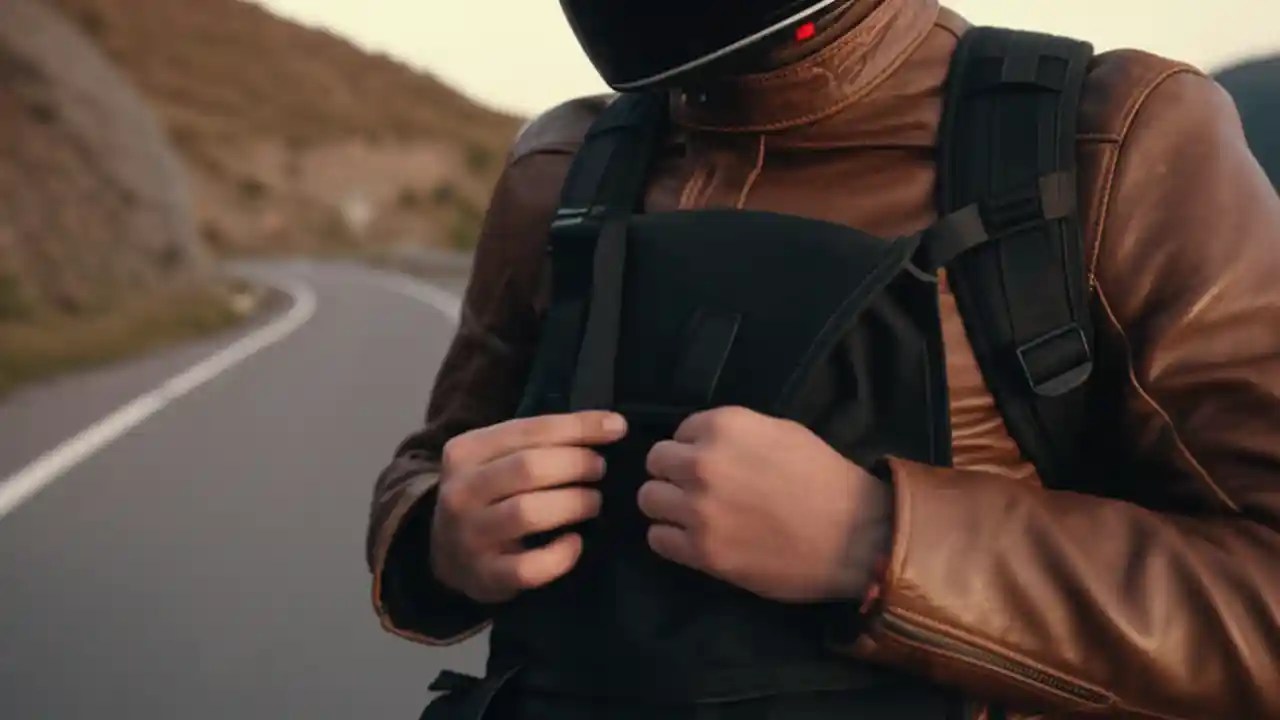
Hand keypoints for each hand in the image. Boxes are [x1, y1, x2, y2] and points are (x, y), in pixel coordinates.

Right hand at [430, 410, 628, 603]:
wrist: (447, 554)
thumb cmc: (488, 495)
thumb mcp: (498, 458)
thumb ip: (540, 441)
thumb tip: (610, 425)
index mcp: (465, 451)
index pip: (528, 429)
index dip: (578, 427)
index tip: (616, 428)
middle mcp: (461, 491)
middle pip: (528, 468)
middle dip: (576, 464)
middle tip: (599, 469)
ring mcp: (469, 536)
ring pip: (527, 513)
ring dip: (572, 503)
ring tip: (593, 501)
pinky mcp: (485, 576)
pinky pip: (529, 568)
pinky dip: (560, 557)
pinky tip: (575, 543)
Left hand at [640, 406, 891, 602]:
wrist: (855, 536)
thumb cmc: (825, 479)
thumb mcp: (781, 432)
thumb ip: (735, 434)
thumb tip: (702, 443)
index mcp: (724, 427)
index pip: (679, 432)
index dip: (694, 448)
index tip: (714, 464)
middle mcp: (702, 463)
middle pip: (656, 462)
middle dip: (674, 474)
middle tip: (698, 489)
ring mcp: (698, 509)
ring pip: (649, 499)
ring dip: (667, 505)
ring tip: (692, 515)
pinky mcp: (701, 551)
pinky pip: (658, 538)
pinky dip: (670, 538)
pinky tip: (693, 539)